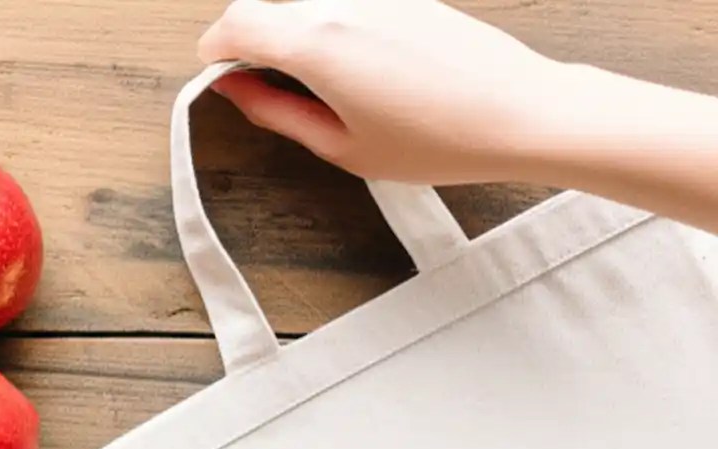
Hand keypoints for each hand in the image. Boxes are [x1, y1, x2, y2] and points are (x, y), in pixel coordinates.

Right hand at [198, 0, 567, 183]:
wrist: (522, 114)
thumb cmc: (438, 140)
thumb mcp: (341, 145)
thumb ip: (276, 113)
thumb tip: (236, 91)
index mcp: (316, 43)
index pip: (235, 22)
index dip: (215, 50)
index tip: (218, 75)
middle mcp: (341, 4)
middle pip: (268, 9)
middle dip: (252, 44)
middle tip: (265, 93)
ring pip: (307, 6)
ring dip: (294, 39)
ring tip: (323, 92)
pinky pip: (347, 6)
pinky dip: (333, 33)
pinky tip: (362, 77)